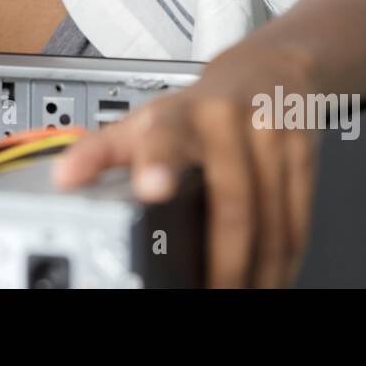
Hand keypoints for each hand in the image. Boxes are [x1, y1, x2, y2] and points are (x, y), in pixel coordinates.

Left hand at [51, 43, 321, 287]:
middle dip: (223, 261)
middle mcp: (227, 120)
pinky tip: (272, 278)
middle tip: (209, 294)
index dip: (158, 160)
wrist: (269, 69)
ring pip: (271, 219)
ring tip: (241, 296)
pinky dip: (285, 259)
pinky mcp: (305, 153)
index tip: (150, 187)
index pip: (166, 135)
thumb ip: (103, 151)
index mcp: (181, 114)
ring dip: (258, 270)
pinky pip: (298, 218)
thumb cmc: (200, 104)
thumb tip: (61, 179)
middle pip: (232, 202)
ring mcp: (271, 135)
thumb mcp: (148, 118)